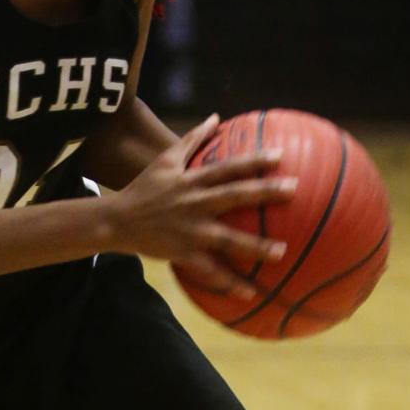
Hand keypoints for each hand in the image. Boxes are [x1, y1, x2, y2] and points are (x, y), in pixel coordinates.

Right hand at [106, 114, 296, 297]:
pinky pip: (210, 271)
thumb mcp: (164, 160)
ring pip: (227, 239)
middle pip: (233, 196)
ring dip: (255, 246)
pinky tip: (252, 293)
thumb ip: (192, 139)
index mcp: (190, 180)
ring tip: (283, 251)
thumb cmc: (144, 187)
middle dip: (264, 192)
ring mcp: (189, 230)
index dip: (253, 160)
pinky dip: (230, 283)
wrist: (116, 219)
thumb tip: (215, 117)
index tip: (281, 156)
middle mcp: (192, 203)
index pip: (226, 167)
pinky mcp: (183, 254)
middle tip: (294, 190)